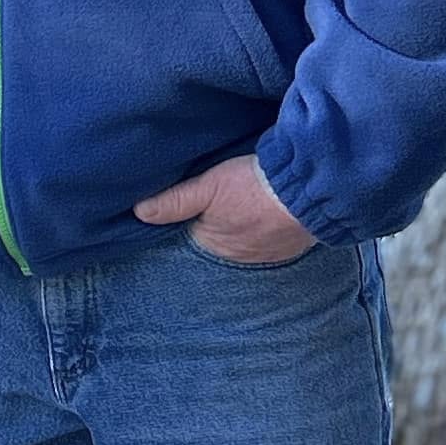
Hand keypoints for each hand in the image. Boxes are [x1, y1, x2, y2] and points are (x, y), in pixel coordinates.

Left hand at [132, 155, 314, 264]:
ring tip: (245, 204)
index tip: (194, 207)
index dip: (191, 220)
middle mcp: (241, 258)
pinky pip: (273, 239)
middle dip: (219, 225)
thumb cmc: (253, 186)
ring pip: (248, 241)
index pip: (194, 235)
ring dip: (246, 226)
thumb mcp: (208, 186)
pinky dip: (269, 227)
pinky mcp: (293, 246)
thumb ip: (175, 201)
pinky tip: (268, 210)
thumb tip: (139, 211)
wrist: (307, 188)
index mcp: (215, 246)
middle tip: (223, 202)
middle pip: (221, 239)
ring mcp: (269, 254)